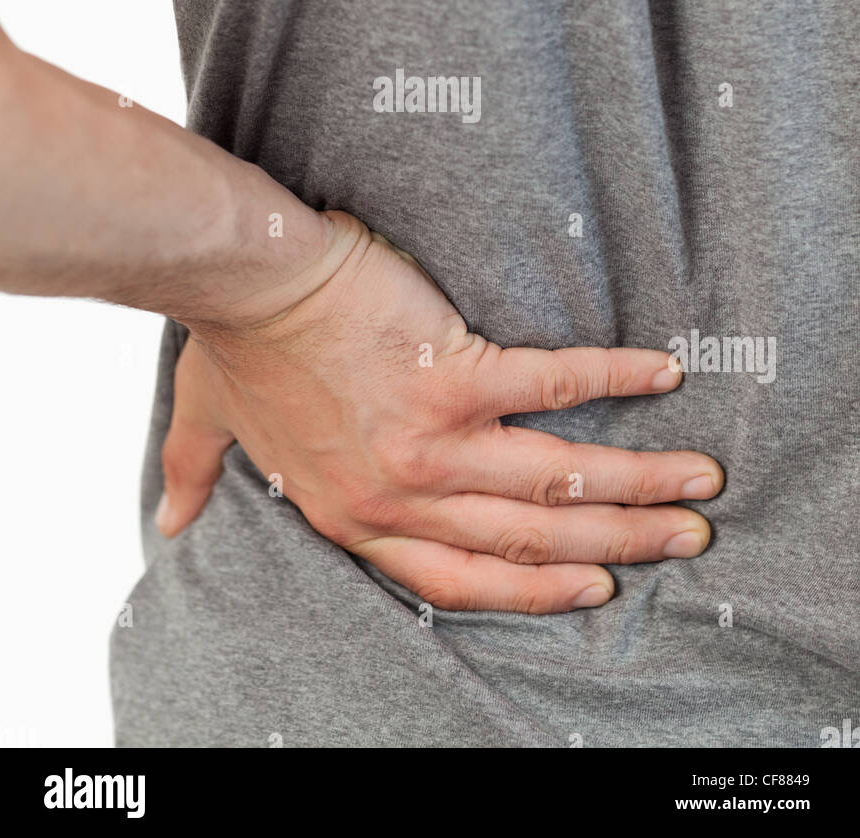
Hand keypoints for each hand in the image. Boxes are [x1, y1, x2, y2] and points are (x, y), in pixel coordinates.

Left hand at [156, 211, 721, 613]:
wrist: (247, 277)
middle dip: (617, 546)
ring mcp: (432, 439)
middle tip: (681, 542)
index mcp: (355, 512)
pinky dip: (614, 378)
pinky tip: (664, 373)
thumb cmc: (234, 342)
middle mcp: (402, 493)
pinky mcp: (454, 373)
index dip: (535, 592)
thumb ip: (197, 475)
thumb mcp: (208, 422)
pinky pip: (552, 386)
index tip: (592, 590)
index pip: (462, 578)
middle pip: (529, 540)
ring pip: (556, 483)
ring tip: (696, 485)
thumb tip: (172, 522)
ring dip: (637, 486)